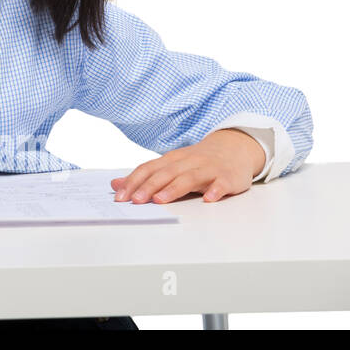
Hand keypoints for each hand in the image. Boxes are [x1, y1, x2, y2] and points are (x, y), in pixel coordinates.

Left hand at [110, 128, 265, 204]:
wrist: (234, 148)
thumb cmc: (197, 161)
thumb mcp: (170, 165)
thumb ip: (145, 176)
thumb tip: (116, 184)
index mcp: (172, 160)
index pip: (148, 169)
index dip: (134, 182)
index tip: (121, 196)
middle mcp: (188, 162)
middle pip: (166, 173)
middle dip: (149, 186)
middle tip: (136, 201)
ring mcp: (208, 169)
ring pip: (189, 177)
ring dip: (174, 189)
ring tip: (160, 200)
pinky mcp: (227, 177)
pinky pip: (222, 183)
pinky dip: (215, 190)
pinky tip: (208, 198)